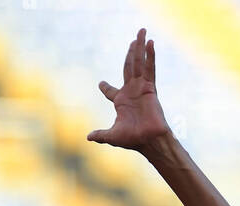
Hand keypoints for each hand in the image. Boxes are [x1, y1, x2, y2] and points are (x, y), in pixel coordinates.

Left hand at [87, 29, 170, 151]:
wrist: (149, 140)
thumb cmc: (133, 139)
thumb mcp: (112, 136)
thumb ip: (101, 134)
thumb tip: (89, 138)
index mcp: (121, 102)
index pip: (111, 91)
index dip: (105, 87)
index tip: (101, 84)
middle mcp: (131, 92)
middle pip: (129, 67)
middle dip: (131, 52)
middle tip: (134, 39)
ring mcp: (141, 88)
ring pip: (139, 63)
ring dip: (140, 46)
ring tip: (142, 31)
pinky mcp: (150, 88)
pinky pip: (150, 68)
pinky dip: (150, 56)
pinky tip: (150, 43)